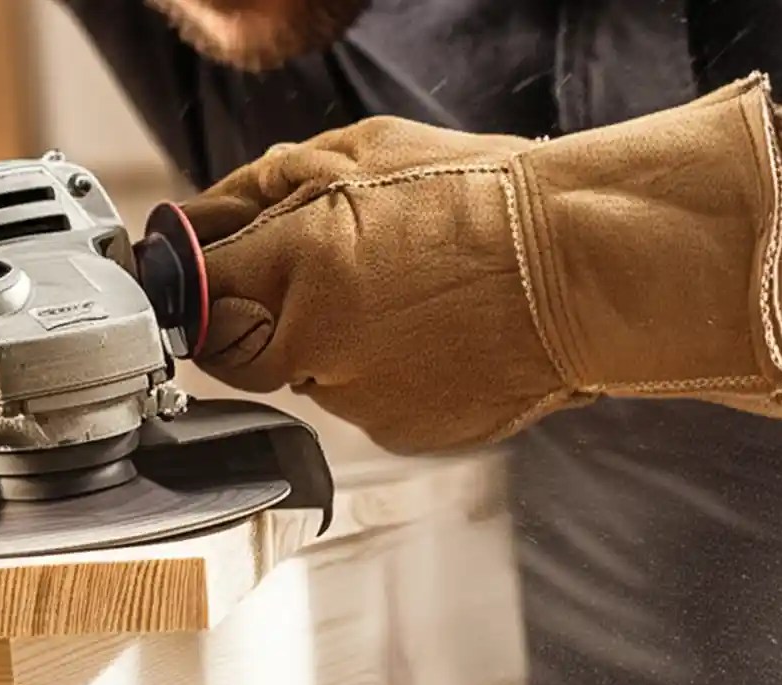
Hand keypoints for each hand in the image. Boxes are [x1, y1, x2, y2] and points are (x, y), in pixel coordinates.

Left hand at [182, 73, 781, 454]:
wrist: (586, 268)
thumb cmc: (483, 197)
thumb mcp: (357, 153)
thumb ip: (258, 194)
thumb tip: (196, 225)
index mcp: (294, 271)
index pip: (195, 303)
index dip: (198, 287)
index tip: (207, 275)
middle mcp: (315, 351)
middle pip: (242, 353)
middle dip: (264, 315)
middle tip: (329, 273)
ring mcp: (360, 404)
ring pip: (310, 376)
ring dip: (333, 341)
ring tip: (405, 295)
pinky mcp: (403, 435)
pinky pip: (365, 400)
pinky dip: (382, 371)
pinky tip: (430, 332)